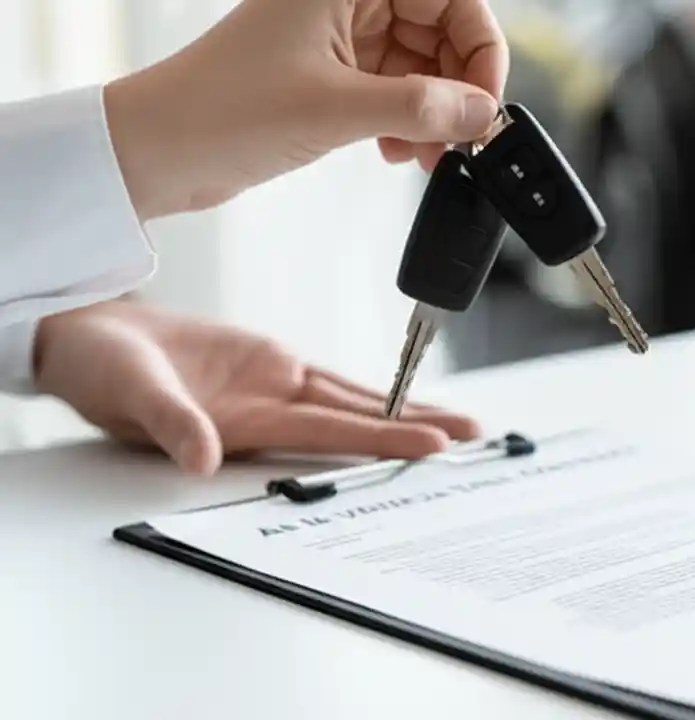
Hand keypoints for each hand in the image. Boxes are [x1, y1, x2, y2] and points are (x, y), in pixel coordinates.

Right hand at [33, 301, 480, 475]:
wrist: (87, 340)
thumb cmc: (100, 368)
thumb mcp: (131, 393)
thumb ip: (169, 424)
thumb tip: (201, 459)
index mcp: (247, 422)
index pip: (333, 432)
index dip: (385, 438)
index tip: (435, 447)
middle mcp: (271, 408)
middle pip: (359, 420)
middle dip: (418, 430)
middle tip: (475, 439)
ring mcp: (274, 387)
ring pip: (354, 399)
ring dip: (406, 411)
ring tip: (459, 425)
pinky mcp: (269, 362)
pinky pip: (330, 377)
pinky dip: (369, 385)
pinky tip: (404, 395)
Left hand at [106, 0, 508, 219]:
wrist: (158, 152)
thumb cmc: (220, 110)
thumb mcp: (336, 109)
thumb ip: (421, 108)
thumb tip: (481, 112)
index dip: (479, 48)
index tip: (483, 100)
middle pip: (440, 30)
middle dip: (456, 87)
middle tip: (461, 136)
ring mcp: (338, 36)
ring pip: (420, 64)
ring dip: (434, 112)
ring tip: (428, 153)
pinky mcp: (331, 74)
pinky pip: (395, 90)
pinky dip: (407, 122)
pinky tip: (399, 150)